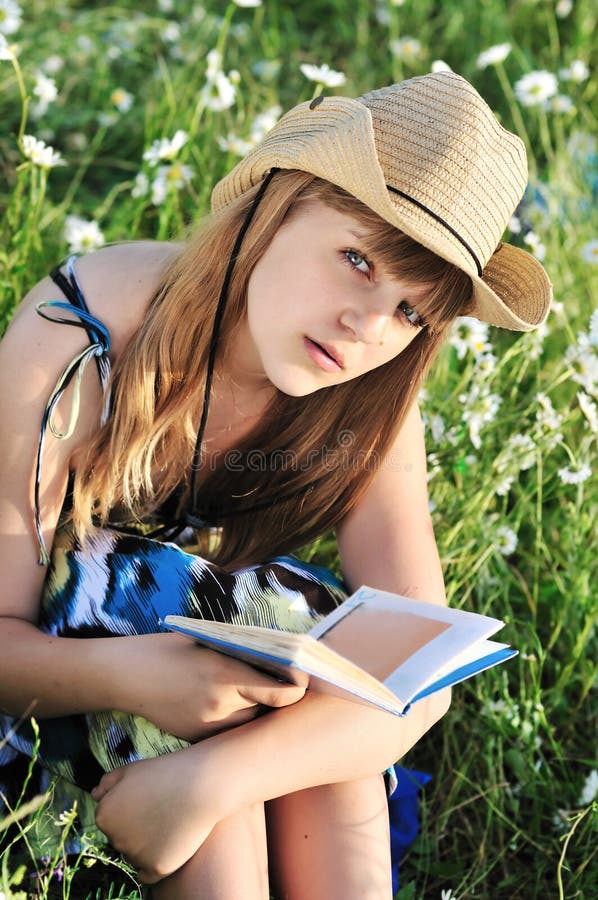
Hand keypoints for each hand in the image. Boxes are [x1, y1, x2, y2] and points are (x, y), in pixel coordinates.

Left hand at [92, 746, 217, 882]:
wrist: (201, 784)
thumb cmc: (166, 772)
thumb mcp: (132, 769)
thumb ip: (108, 782)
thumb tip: (95, 795)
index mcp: (104, 815)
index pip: (110, 821)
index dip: (130, 809)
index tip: (147, 800)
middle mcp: (115, 839)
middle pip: (121, 840)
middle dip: (137, 828)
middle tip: (160, 809)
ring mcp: (135, 855)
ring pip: (135, 857)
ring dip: (147, 845)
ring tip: (169, 821)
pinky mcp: (157, 868)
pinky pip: (149, 873)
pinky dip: (157, 862)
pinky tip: (169, 843)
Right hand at [116, 632, 305, 741]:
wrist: (127, 675)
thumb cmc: (171, 649)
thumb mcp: (211, 645)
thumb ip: (245, 658)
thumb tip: (283, 664)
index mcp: (226, 675)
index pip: (281, 693)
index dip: (298, 690)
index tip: (306, 682)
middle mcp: (219, 705)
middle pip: (269, 712)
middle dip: (279, 703)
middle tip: (293, 691)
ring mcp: (207, 728)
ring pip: (250, 726)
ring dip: (257, 713)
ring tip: (261, 699)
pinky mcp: (197, 740)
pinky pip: (228, 734)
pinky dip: (234, 723)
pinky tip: (230, 708)